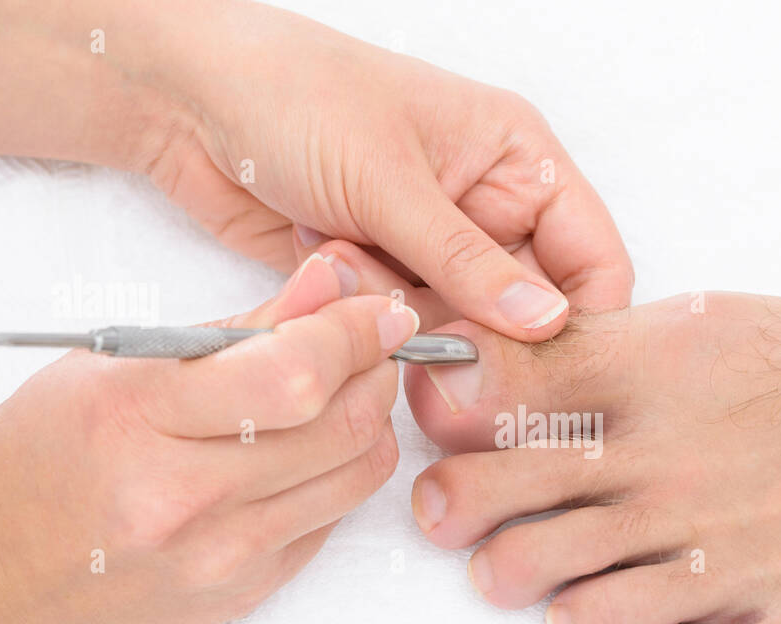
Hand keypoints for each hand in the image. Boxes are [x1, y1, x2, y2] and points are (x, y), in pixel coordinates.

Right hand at [0, 255, 414, 623]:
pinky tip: (307, 452)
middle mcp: (185, 498)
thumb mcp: (110, 367)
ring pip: (356, 477)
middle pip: (345, 426)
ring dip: (371, 424)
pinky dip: (339, 475)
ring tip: (343, 395)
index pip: (294, 373)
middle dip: (378, 372)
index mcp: (138, 419)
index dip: (358, 334)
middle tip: (372, 346)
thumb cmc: (32, 464)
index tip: (384, 310)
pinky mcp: (245, 595)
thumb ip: (236, 328)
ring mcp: (221, 557)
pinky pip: (331, 522)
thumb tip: (332, 284)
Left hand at [144, 2, 632, 338]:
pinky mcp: (384, 279)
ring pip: (463, 329)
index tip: (549, 371)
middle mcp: (487, 207)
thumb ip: (468, 261)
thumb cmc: (293, 95)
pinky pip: (404, 329)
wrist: (187, 103)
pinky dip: (370, 314)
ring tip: (353, 260)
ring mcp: (433, 248)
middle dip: (484, 332)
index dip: (584, 319)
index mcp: (517, 158)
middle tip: (435, 343)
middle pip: (530, 309)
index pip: (593, 256)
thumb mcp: (391, 178)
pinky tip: (328, 263)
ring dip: (409, 315)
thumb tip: (548, 323)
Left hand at [390, 252, 780, 623]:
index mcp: (658, 383)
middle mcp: (673, 476)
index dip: (450, 430)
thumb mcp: (735, 332)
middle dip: (471, 529)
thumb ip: (621, 355)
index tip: (443, 444)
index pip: (497, 405)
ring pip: (572, 611)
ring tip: (577, 595)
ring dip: (561, 605)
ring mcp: (723, 567)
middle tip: (476, 537)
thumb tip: (523, 371)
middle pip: (510, 517)